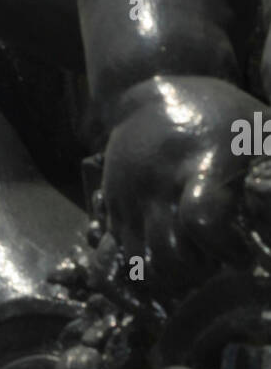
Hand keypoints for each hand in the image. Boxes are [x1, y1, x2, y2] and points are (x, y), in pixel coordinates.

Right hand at [99, 76, 263, 296]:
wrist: (155, 95)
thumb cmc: (224, 118)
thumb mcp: (262, 131)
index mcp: (202, 160)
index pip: (203, 220)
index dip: (225, 249)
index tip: (243, 256)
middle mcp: (159, 180)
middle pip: (168, 253)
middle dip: (197, 270)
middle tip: (217, 261)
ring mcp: (130, 193)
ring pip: (143, 260)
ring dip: (172, 272)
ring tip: (194, 258)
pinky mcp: (112, 202)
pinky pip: (124, 250)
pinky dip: (149, 260)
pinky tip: (172, 247)